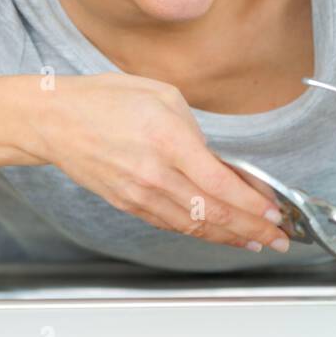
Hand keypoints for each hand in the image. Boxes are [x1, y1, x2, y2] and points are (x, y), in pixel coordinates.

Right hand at [31, 72, 291, 252]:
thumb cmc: (106, 99)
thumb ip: (195, 131)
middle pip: (213, 212)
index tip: (274, 211)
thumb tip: (219, 162)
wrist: (55, 120)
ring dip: (230, 236)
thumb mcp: (162, 95)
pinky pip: (172, 224)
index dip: (252, 204)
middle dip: (252, 228)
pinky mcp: (129, 204)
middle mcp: (155, 174)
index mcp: (168, 140)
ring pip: (194, 225)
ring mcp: (140, 194)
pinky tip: (218, 234)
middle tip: (279, 236)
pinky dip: (200, 232)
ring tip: (256, 241)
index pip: (220, 184)